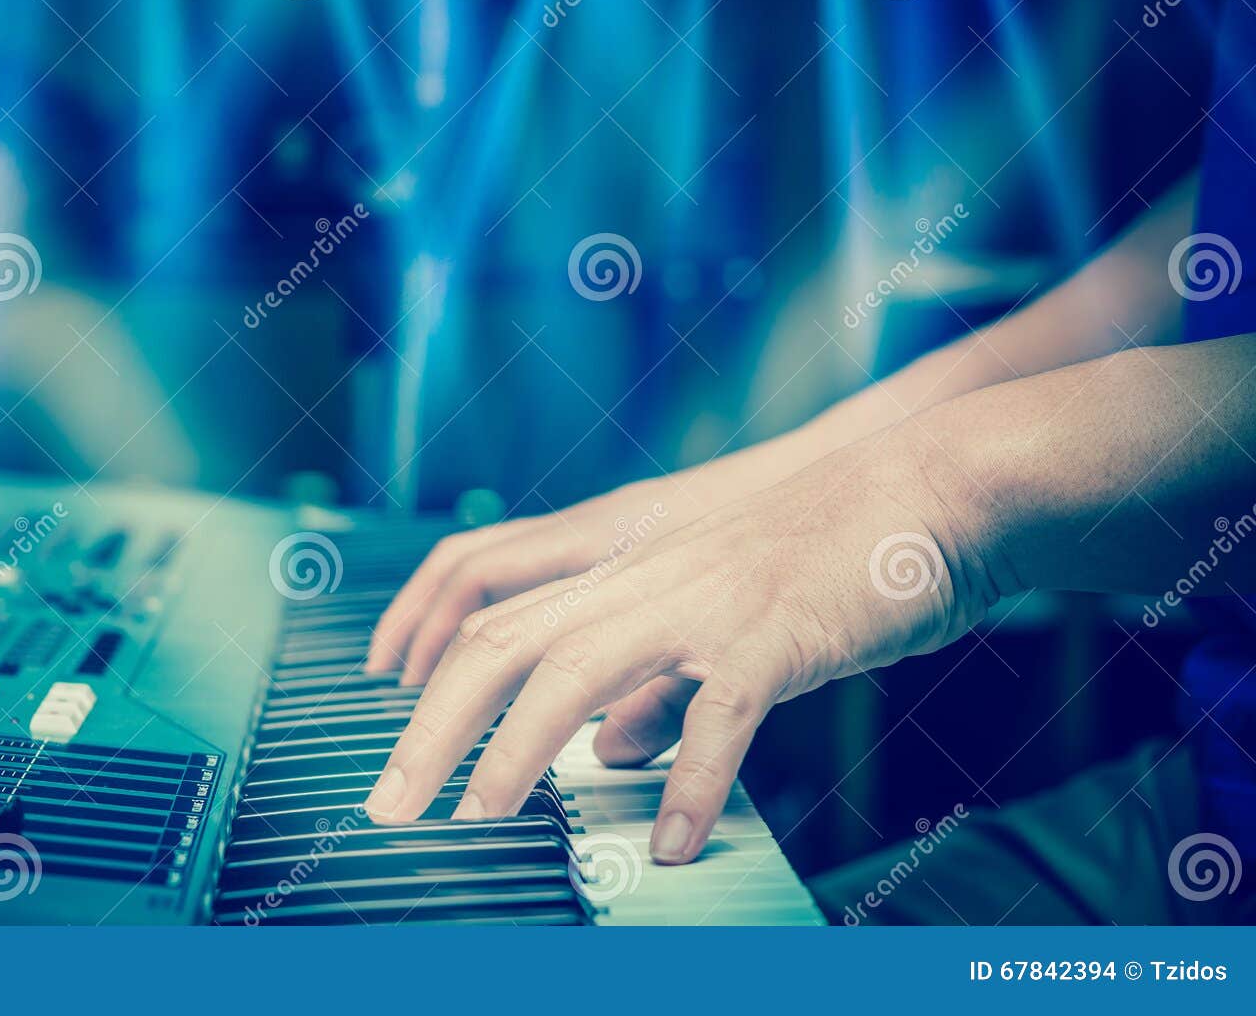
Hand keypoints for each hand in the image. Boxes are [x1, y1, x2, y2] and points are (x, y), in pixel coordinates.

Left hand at [363, 433, 999, 863]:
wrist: (936, 485)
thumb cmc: (833, 550)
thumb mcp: (723, 610)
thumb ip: (658, 683)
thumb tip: (610, 748)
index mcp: (629, 570)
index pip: (494, 616)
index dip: (428, 672)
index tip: (393, 737)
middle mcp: (647, 577)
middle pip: (504, 644)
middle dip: (435, 726)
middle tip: (394, 805)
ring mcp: (706, 598)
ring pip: (577, 669)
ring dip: (519, 747)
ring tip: (482, 815)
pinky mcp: (778, 628)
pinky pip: (718, 711)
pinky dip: (691, 781)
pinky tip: (672, 844)